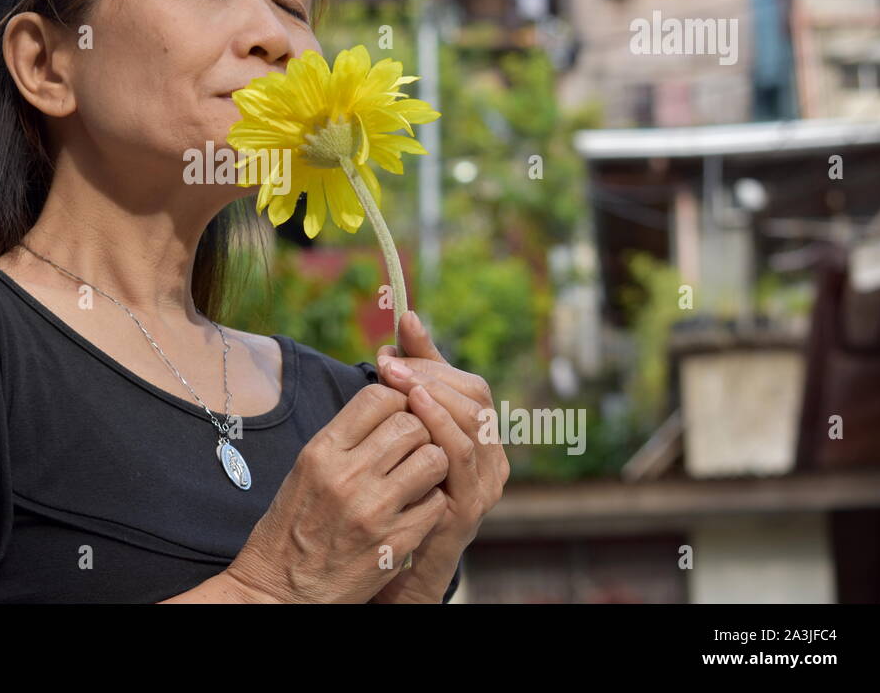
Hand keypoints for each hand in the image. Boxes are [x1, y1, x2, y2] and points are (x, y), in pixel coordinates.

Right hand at [225, 377, 448, 602]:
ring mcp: (374, 509)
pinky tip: (417, 508)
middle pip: (410, 424)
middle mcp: (347, 475)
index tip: (400, 414)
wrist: (280, 588)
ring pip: (433, 458)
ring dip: (433, 464)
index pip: (377, 398)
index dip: (398, 400)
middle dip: (420, 431)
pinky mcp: (395, 541)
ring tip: (420, 475)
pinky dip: (432, 502)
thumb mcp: (306, 470)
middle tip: (414, 447)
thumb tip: (386, 407)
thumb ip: (345, 439)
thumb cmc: (293, 526)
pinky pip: (436, 502)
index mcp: (322, 451)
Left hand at [368, 310, 508, 602]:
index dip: (431, 362)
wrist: (393, 564)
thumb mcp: (403, 429)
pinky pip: (462, 456)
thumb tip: (407, 315)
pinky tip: (413, 408)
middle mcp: (492, 457)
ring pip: (474, 422)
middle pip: (475, 397)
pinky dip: (439, 426)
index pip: (469, 383)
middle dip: (429, 373)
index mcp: (480, 436)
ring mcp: (485, 482)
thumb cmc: (398, 490)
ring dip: (433, 393)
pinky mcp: (470, 505)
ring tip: (397, 376)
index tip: (390, 350)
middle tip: (388, 362)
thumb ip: (412, 376)